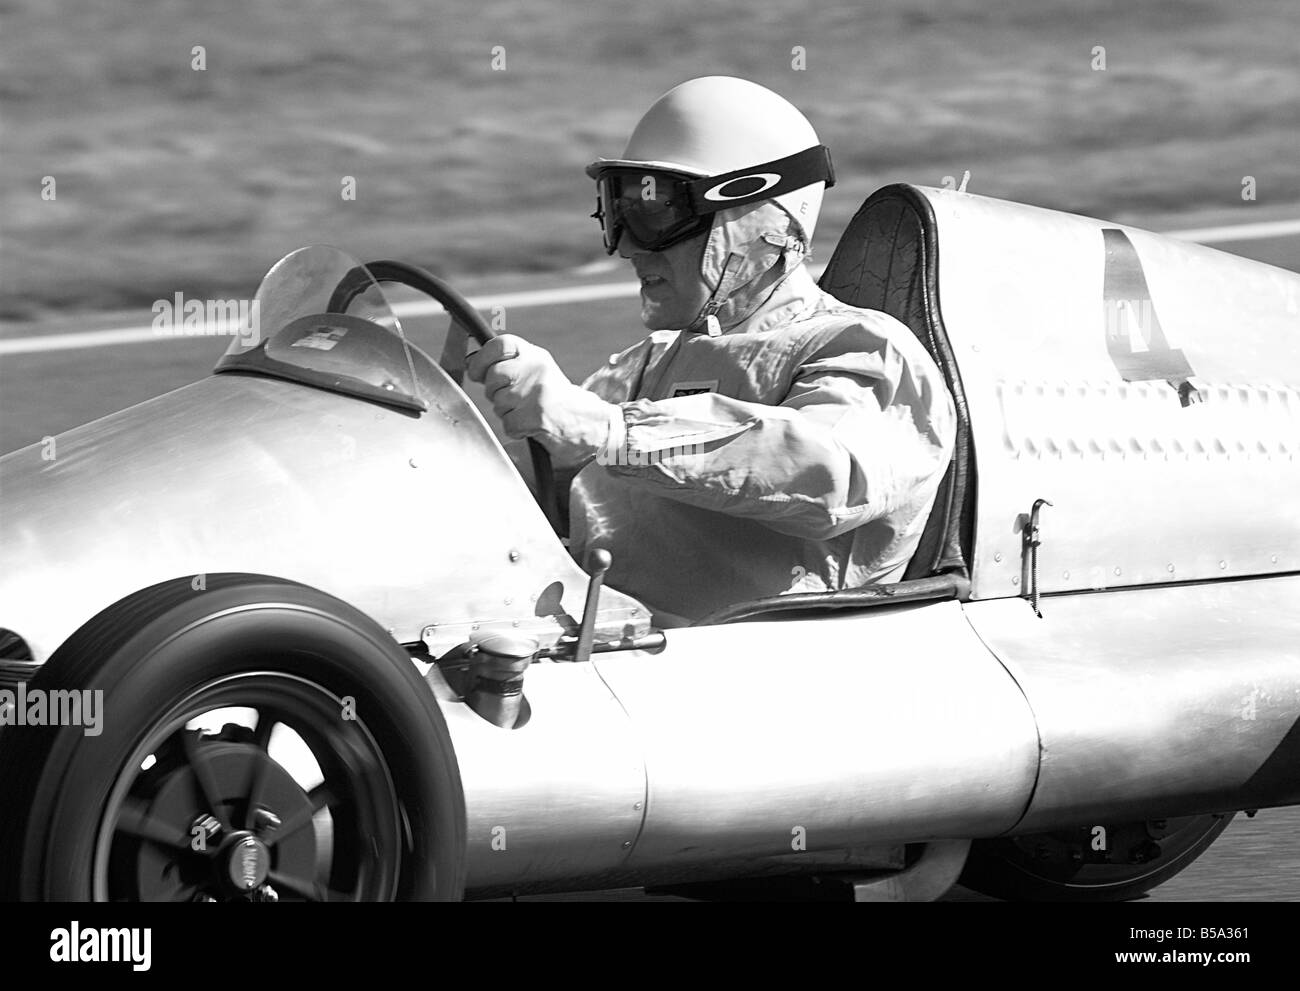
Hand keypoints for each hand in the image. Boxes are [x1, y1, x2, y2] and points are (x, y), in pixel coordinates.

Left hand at [467, 335, 617, 465]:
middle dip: (496, 393)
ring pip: (498, 403)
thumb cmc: (559, 400)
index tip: (478, 373)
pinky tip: (532, 426)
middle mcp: (537, 369)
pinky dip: (516, 431)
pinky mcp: (537, 416)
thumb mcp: (538, 372)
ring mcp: (537, 392)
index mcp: (536, 356)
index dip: (482, 359)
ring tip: (529, 413)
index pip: (499, 344)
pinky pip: (508, 425)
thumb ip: (509, 365)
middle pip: (493, 377)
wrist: (594, 423)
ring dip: (508, 414)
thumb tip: (471, 365)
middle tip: (515, 400)